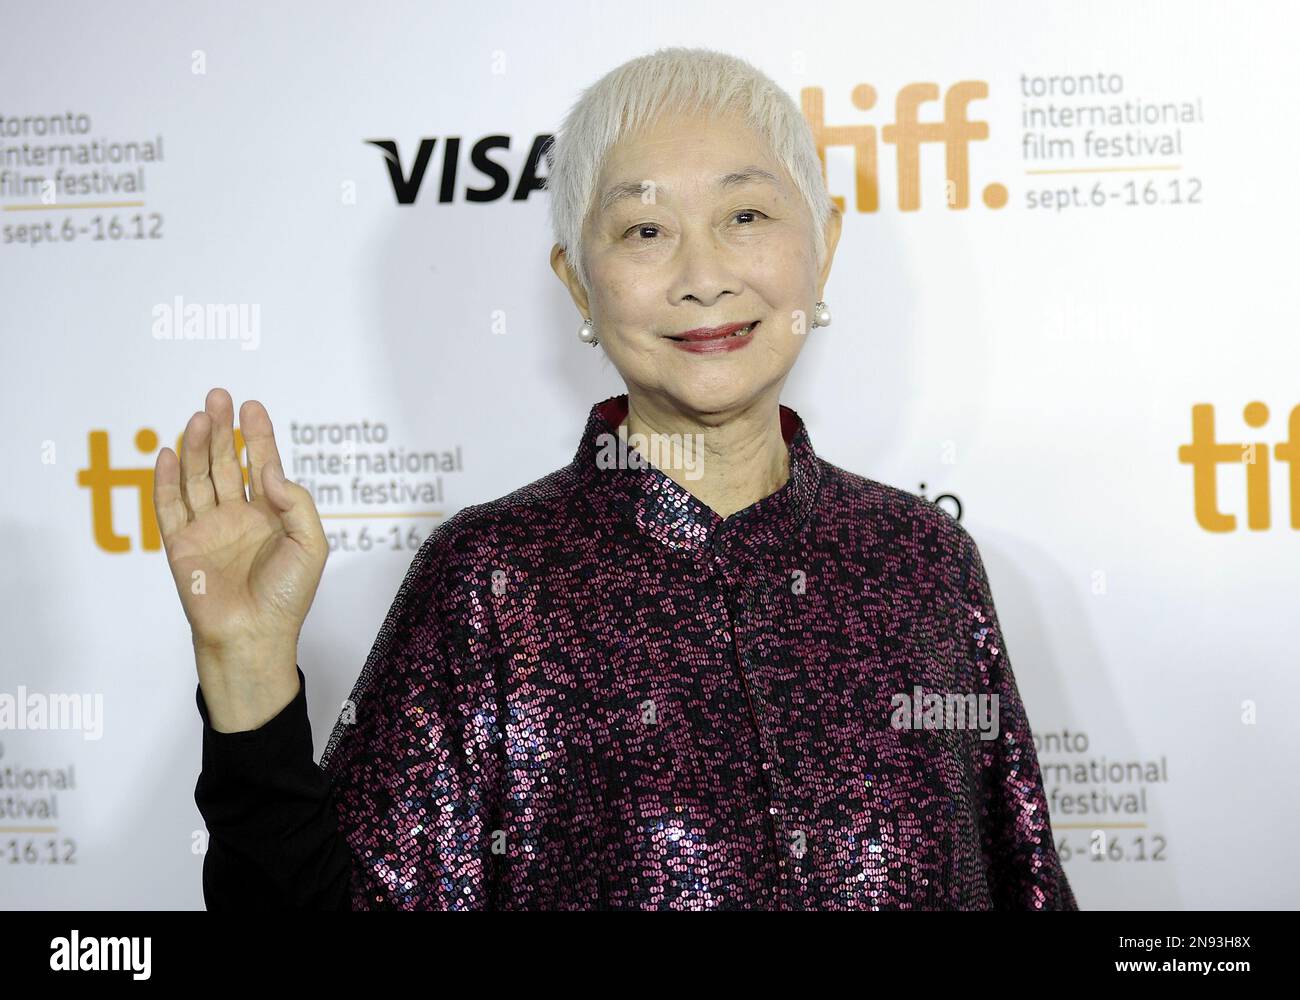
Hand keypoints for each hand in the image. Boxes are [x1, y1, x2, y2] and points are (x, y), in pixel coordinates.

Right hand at [155, 387, 328, 730]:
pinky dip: (166, 480)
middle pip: (226, 463)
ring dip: (197, 446)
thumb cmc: (287, 597)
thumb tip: (270, 470)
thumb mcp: (311, 545)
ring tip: (199, 416)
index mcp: (270, 516)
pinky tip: (171, 452)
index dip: (257, 436)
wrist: (254, 636)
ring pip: (198, 478)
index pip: (262, 465)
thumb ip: (295, 502)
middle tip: (218, 395)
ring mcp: (207, 529)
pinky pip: (169, 506)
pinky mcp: (180, 545)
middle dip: (223, 429)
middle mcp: (237, 517)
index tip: (252, 405)